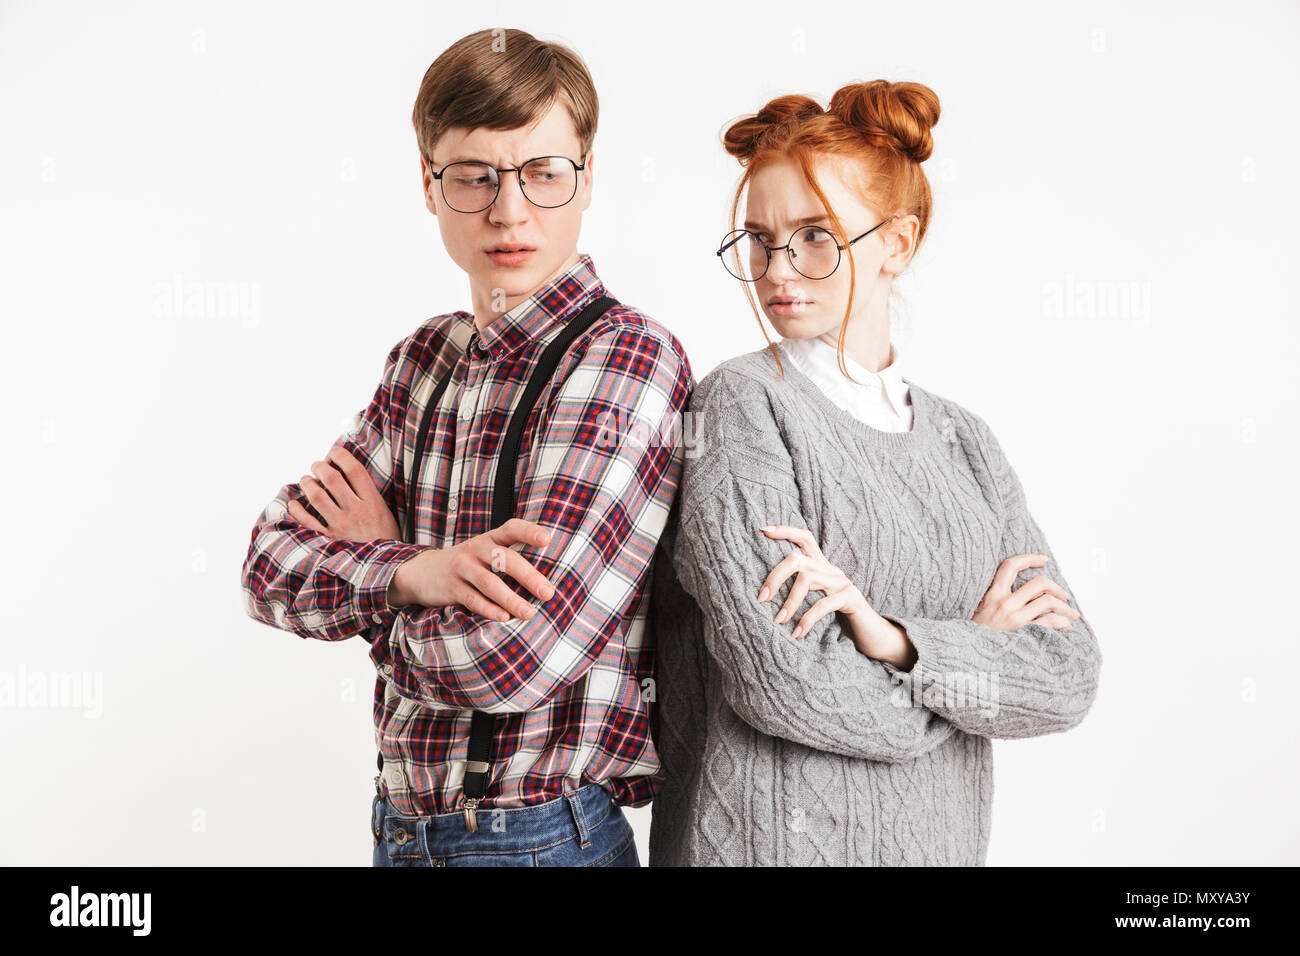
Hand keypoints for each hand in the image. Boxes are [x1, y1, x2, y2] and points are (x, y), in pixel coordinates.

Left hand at [287, 441, 400, 542]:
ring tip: (306, 480)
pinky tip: (293, 504)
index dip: (341, 456)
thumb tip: (353, 477)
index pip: (354, 470)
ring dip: (307, 484)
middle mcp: (356, 512)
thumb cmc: (386, 542)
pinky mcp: (329, 541)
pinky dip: (296, 510)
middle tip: (317, 465)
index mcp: (373, 504)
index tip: (334, 452)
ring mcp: (341, 527)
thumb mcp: (387, 515)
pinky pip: (306, 522)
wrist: (386, 570)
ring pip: (316, 496)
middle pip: (332, 479)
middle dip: (320, 467)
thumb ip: (371, 497)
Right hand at [388, 518, 556, 620]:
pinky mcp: (450, 588)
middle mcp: (476, 549)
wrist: (422, 572)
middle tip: (548, 592)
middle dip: (528, 576)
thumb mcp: (484, 552)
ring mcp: (461, 567)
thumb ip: (509, 557)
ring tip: (529, 613)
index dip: (529, 532)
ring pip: (489, 582)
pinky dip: (488, 609)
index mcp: (489, 538)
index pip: (511, 528)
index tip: (548, 538)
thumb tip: (547, 577)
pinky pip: (472, 599)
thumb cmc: (468, 564)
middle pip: (505, 559)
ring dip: (511, 599)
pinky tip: (504, 618)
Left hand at [756, 524, 912, 666]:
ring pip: (807, 578)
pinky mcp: (851, 597)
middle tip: (761, 598)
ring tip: (778, 621)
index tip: (763, 530)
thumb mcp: (815, 603)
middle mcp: (831, 570)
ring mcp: (842, 582)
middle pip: (798, 558)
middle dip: (775, 576)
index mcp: (821, 567)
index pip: (804, 538)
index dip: (785, 531)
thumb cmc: (838, 620)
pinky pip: (824, 603)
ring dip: (789, 601)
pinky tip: (798, 633)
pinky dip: (807, 619)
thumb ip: (798, 594)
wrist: (873, 636)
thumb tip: (764, 597)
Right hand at [973, 553, 1079, 630]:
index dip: (1029, 558)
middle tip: (1064, 596)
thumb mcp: (980, 611)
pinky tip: (1065, 626)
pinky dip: (1062, 622)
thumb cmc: (976, 635)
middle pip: (1039, 583)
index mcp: (992, 595)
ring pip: (1048, 601)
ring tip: (1072, 614)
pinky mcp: (1023, 633)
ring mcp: (1014, 618)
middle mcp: (1004, 603)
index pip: (1011, 566)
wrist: (968, 656)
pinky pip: (1050, 622)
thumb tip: (1023, 594)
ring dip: (1065, 607)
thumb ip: (997, 600)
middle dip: (1056, 588)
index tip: (1043, 560)